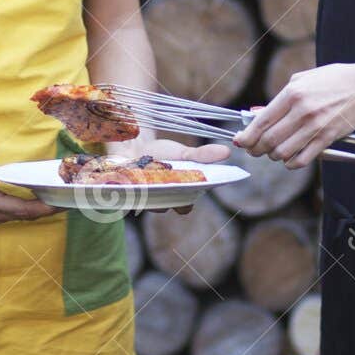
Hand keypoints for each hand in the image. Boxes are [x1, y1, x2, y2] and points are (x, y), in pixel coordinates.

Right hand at [0, 136, 59, 225]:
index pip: (21, 209)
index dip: (44, 208)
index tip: (63, 204)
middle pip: (25, 216)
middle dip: (49, 210)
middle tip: (73, 201)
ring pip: (21, 217)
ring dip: (42, 210)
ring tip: (65, 200)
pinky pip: (16, 214)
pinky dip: (32, 208)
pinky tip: (47, 199)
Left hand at [112, 136, 229, 213]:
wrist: (135, 146)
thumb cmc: (162, 153)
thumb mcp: (184, 153)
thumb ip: (203, 155)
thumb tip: (228, 152)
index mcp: (179, 194)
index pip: (185, 206)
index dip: (186, 203)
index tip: (185, 195)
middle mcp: (162, 201)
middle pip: (162, 207)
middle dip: (165, 199)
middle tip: (165, 185)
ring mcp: (144, 199)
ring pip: (146, 203)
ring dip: (147, 193)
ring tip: (145, 179)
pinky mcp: (127, 194)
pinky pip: (129, 197)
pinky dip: (130, 189)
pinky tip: (129, 179)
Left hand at [230, 62, 354, 168]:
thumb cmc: (332, 81)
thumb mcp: (302, 80)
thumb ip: (280, 98)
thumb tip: (257, 114)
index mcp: (292, 93)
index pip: (262, 121)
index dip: (247, 135)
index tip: (240, 141)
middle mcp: (302, 111)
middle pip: (269, 140)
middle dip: (257, 149)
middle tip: (254, 150)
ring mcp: (315, 126)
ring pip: (283, 152)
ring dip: (274, 156)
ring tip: (274, 152)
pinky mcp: (327, 138)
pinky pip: (302, 159)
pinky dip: (291, 163)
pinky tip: (290, 158)